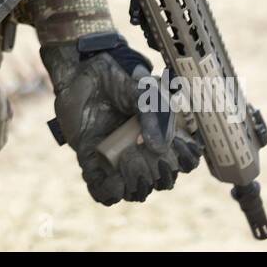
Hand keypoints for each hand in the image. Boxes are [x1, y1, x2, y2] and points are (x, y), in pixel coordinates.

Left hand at [42, 35, 201, 204]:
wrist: (79, 73)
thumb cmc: (114, 79)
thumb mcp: (141, 92)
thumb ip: (153, 117)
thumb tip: (160, 150)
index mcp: (160, 134)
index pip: (185, 161)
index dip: (186, 161)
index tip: (178, 145)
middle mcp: (142, 151)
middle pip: (163, 181)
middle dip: (160, 174)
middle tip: (145, 150)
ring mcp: (118, 159)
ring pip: (136, 192)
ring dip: (137, 184)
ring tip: (127, 158)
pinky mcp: (92, 163)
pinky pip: (104, 192)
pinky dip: (110, 193)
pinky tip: (113, 179)